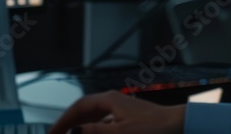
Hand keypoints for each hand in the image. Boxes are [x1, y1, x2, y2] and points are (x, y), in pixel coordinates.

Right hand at [49, 90, 185, 133]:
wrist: (178, 125)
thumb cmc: (152, 128)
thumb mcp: (119, 133)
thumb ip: (94, 132)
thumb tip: (74, 131)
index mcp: (109, 99)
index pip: (78, 107)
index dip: (63, 121)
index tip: (52, 133)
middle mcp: (114, 100)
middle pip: (84, 109)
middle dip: (69, 122)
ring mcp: (122, 107)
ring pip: (94, 114)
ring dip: (81, 124)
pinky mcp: (129, 116)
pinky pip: (105, 120)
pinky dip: (95, 127)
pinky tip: (93, 133)